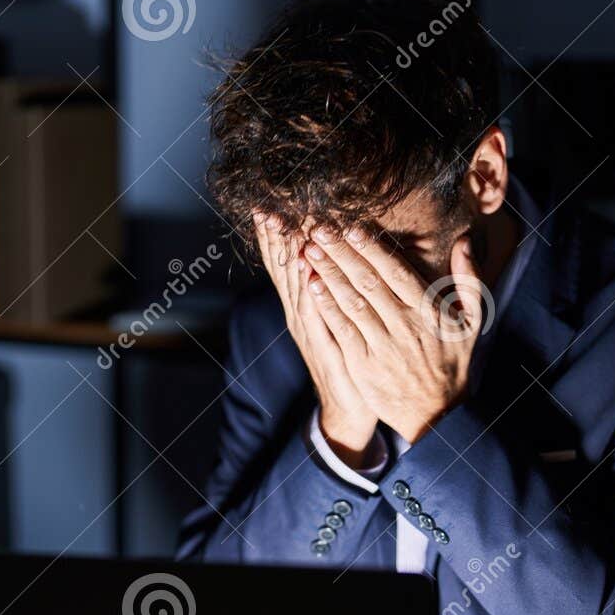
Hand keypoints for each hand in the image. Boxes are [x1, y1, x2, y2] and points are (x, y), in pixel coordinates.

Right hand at [252, 213, 379, 465]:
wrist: (348, 407)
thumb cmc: (347, 360)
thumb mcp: (336, 319)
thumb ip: (330, 290)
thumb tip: (327, 255)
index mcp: (303, 306)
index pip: (285, 264)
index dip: (275, 237)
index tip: (266, 207)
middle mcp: (299, 315)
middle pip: (284, 270)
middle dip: (275, 239)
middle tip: (266, 208)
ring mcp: (309, 330)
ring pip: (296, 286)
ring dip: (289, 256)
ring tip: (283, 227)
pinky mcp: (324, 346)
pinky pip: (317, 314)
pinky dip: (311, 292)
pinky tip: (308, 272)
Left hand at [303, 225, 485, 443]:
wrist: (437, 413)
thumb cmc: (453, 362)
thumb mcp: (473, 321)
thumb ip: (469, 279)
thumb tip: (465, 242)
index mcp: (428, 311)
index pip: (396, 272)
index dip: (373, 249)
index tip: (352, 227)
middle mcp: (403, 326)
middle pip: (368, 282)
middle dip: (342, 253)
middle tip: (320, 229)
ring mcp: (382, 346)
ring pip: (351, 302)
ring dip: (329, 275)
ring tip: (310, 251)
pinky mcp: (364, 364)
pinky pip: (342, 330)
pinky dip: (327, 308)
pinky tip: (312, 287)